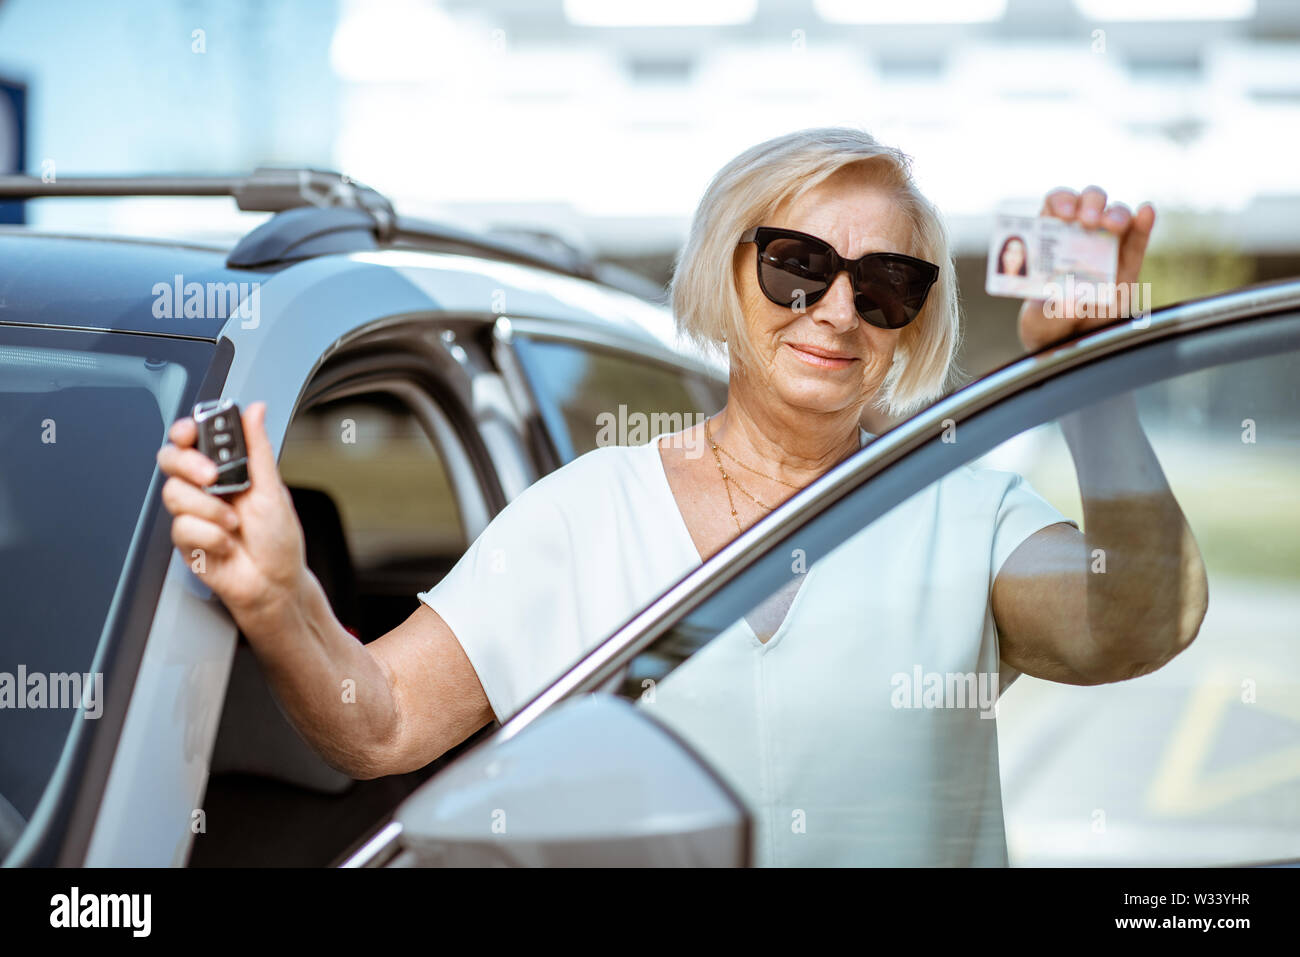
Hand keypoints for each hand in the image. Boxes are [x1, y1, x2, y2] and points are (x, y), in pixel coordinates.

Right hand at [157, 401, 306, 629]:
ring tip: (234, 524)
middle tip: (212, 477)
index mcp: (228, 472)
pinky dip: (210, 536)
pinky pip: (182, 527)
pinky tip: (226, 545)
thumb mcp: (273, 489)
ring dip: (210, 510)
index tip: (192, 431)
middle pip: (171, 459)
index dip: (186, 430)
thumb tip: (254, 410)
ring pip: (174, 493)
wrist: (275, 584)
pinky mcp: (185, 540)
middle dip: (189, 464)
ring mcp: (193, 514)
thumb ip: (258, 449)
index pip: (194, 440)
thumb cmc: (278, 541)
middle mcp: (206, 490)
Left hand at [1017, 185, 1155, 351]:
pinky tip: (1146, 211)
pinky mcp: (1128, 265)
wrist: (1070, 346)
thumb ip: (1049, 312)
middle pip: (1088, 202)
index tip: (1064, 213)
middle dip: (1090, 203)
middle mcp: (1078, 237)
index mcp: (1049, 241)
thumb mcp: (1038, 321)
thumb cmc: (1046, 326)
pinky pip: (1138, 240)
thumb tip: (1070, 302)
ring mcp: (1106, 248)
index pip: (1055, 206)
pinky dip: (1144, 224)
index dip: (1061, 201)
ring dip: (1116, 214)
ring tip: (1112, 225)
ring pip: (1115, 216)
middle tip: (1087, 220)